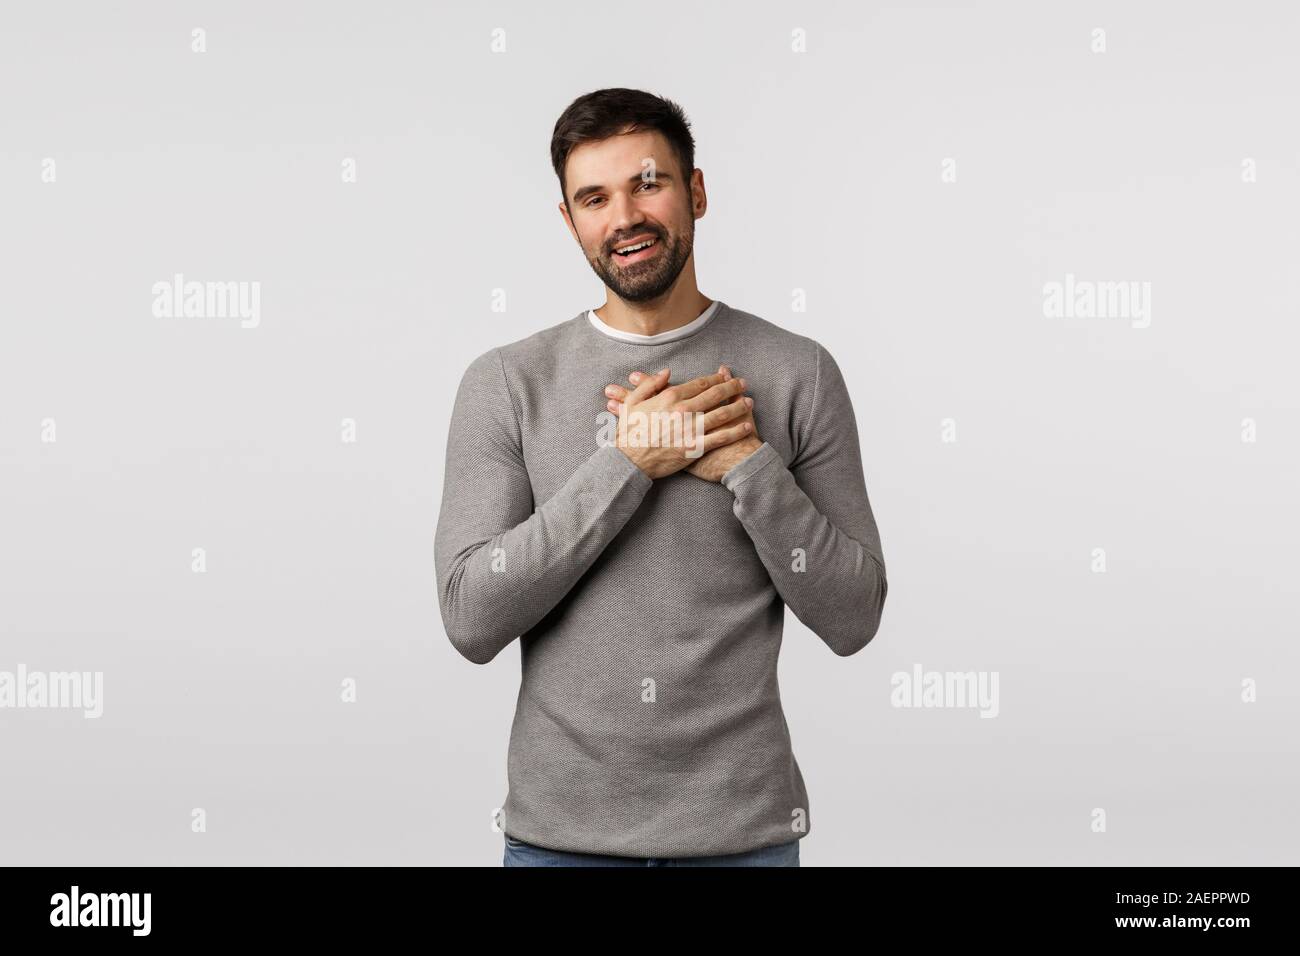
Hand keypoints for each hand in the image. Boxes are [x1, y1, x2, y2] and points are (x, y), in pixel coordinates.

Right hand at [604, 365, 762, 482]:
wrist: (629, 461)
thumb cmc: (629, 432)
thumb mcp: (633, 402)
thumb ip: (650, 384)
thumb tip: (667, 372)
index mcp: (670, 397)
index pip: (700, 383)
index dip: (716, 378)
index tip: (725, 375)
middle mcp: (683, 410)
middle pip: (715, 395)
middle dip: (732, 387)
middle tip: (743, 383)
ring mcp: (690, 429)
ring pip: (722, 414)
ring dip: (739, 406)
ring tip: (750, 402)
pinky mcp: (695, 447)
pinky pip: (721, 437)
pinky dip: (735, 431)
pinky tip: (746, 426)